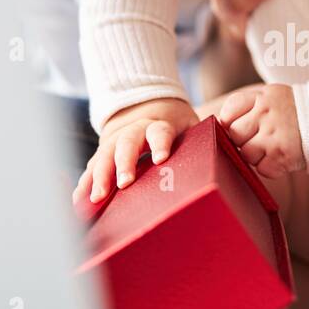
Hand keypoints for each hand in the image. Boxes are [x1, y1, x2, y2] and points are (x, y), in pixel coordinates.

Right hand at [72, 98, 198, 204]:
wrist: (149, 106)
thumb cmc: (177, 127)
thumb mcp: (192, 127)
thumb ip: (202, 141)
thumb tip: (228, 159)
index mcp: (160, 124)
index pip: (159, 131)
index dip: (160, 143)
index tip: (161, 157)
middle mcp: (134, 130)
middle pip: (126, 144)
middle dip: (123, 163)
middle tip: (123, 183)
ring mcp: (115, 140)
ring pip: (104, 155)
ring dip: (99, 176)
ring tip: (97, 198)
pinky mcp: (103, 152)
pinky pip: (91, 167)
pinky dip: (85, 183)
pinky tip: (79, 201)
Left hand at [219, 83, 303, 178]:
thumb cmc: (295, 112)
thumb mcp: (272, 96)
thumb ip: (249, 106)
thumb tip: (221, 125)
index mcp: (263, 98)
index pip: (230, 111)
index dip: (229, 122)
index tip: (238, 126)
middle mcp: (267, 115)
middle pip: (235, 135)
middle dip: (242, 141)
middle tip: (257, 139)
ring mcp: (275, 136)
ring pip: (246, 154)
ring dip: (256, 156)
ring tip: (271, 148)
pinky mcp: (283, 156)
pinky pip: (262, 169)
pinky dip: (269, 168)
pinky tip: (280, 158)